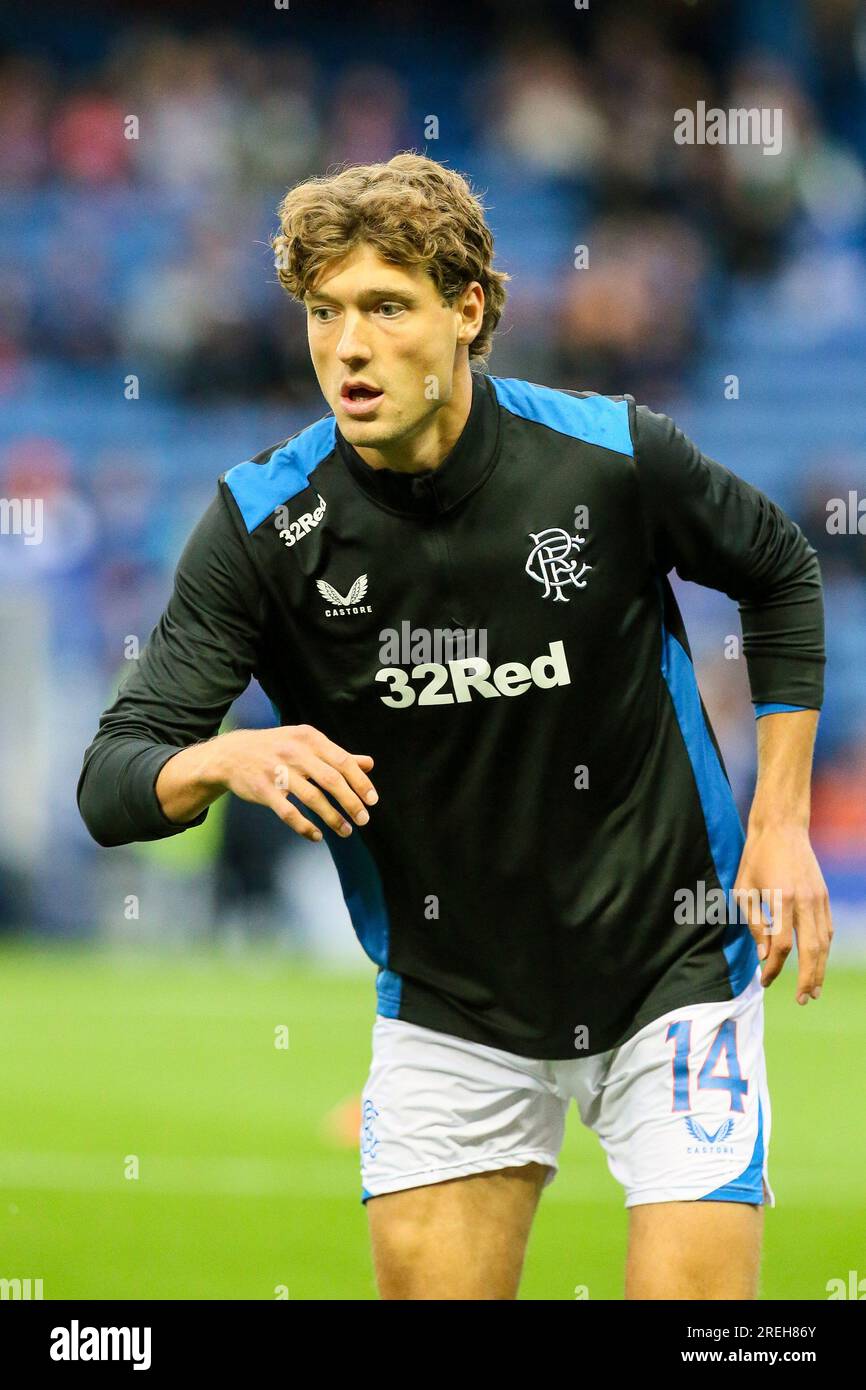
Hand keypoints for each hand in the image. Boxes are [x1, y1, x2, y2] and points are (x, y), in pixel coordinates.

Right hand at [210, 724, 376, 841]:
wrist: (231, 754)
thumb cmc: (276, 749)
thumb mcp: (305, 744)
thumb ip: (336, 755)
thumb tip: (369, 764)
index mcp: (309, 739)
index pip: (342, 761)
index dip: (360, 782)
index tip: (372, 800)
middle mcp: (295, 752)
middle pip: (331, 780)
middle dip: (351, 802)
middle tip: (364, 819)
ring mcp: (277, 771)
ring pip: (312, 798)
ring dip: (332, 818)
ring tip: (346, 831)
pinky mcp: (264, 790)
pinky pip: (289, 813)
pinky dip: (304, 827)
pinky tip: (316, 836)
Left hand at [733, 824, 831, 1003]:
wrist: (782, 828)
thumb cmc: (755, 858)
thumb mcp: (744, 889)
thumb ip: (754, 923)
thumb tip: (765, 955)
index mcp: (781, 899)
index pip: (781, 946)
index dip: (774, 968)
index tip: (765, 981)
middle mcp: (805, 901)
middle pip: (810, 950)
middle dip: (807, 979)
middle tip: (802, 1000)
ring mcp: (819, 898)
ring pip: (824, 942)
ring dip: (821, 969)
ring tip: (814, 990)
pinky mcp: (824, 895)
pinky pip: (827, 929)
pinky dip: (824, 949)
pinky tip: (818, 963)